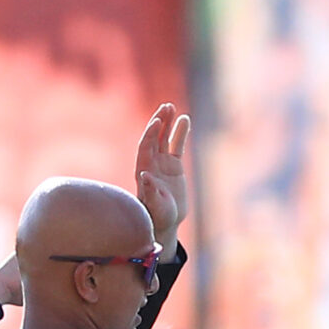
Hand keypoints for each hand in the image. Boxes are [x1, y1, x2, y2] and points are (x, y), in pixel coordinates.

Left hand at [136, 101, 191, 251]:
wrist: (165, 222)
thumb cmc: (157, 216)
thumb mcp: (154, 206)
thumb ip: (149, 191)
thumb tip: (144, 174)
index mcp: (143, 169)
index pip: (145, 146)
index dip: (150, 134)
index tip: (156, 122)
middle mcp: (151, 162)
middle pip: (154, 137)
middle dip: (159, 122)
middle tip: (165, 107)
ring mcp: (162, 162)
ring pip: (164, 137)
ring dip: (168, 122)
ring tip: (172, 107)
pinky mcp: (174, 165)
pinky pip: (176, 145)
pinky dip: (180, 133)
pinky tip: (185, 119)